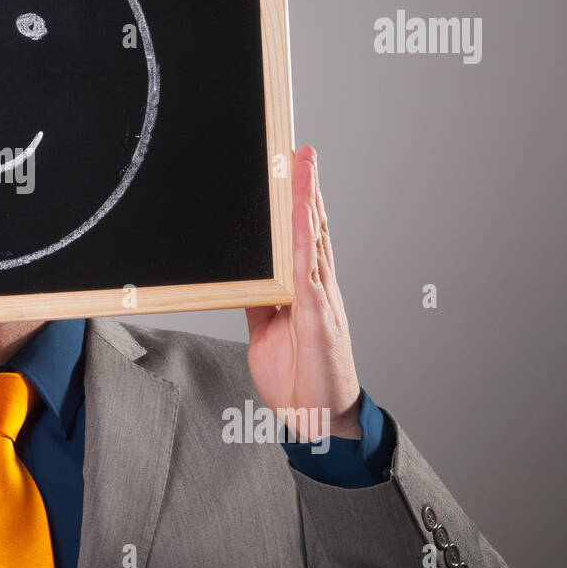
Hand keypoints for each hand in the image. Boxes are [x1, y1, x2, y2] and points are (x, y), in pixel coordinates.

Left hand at [245, 145, 362, 440]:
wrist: (318, 418)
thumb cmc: (300, 377)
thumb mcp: (267, 333)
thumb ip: (260, 303)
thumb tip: (245, 282)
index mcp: (306, 289)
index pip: (302, 236)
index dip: (299, 202)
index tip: (293, 169)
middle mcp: (317, 286)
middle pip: (312, 226)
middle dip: (306, 187)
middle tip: (300, 149)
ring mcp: (321, 298)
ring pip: (314, 238)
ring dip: (307, 200)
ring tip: (302, 164)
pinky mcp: (318, 315)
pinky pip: (308, 269)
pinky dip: (302, 239)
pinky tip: (299, 213)